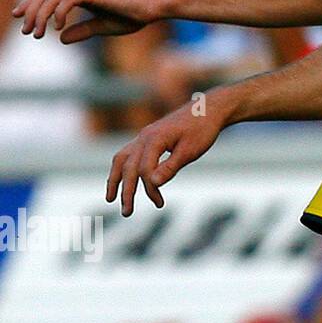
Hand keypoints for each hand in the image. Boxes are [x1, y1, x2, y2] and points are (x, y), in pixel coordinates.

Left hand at [12, 0, 162, 41]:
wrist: (153, 4)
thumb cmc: (135, 13)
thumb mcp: (104, 26)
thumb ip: (82, 30)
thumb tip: (62, 39)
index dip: (33, 6)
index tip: (20, 18)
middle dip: (31, 12)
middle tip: (26, 31)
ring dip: (40, 15)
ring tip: (38, 34)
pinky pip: (66, 1)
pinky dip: (58, 14)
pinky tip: (58, 28)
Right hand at [107, 92, 231, 215]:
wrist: (209, 109)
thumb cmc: (203, 129)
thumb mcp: (190, 151)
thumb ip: (170, 167)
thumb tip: (152, 184)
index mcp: (154, 139)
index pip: (144, 169)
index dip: (150, 189)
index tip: (160, 203)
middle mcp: (144, 136)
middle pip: (127, 167)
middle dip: (126, 191)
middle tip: (126, 213)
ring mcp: (144, 136)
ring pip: (121, 159)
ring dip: (115, 179)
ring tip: (111, 198)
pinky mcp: (148, 137)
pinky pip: (128, 154)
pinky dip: (123, 168)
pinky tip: (124, 180)